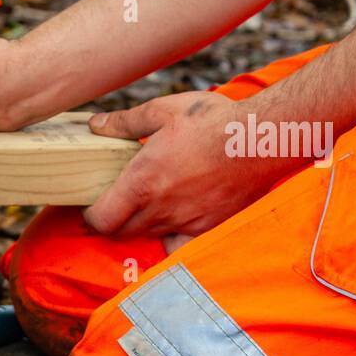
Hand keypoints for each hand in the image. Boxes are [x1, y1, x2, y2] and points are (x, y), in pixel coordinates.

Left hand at [83, 92, 303, 238]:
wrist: (264, 139)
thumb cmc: (215, 121)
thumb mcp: (165, 110)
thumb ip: (125, 122)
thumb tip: (96, 125)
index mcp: (142, 181)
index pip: (101, 220)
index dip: (91, 217)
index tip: (93, 206)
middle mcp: (161, 208)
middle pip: (121, 232)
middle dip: (113, 221)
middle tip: (117, 204)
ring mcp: (185, 222)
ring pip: (149, 236)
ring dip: (141, 225)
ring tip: (148, 204)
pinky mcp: (207, 228)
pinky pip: (179, 245)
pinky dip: (171, 240)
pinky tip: (174, 222)